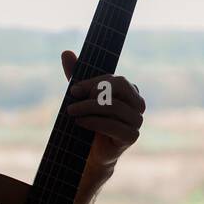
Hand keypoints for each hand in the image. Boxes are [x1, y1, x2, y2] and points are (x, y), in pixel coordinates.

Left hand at [60, 49, 143, 171]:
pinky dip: (94, 122)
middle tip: (72, 99)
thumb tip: (66, 52)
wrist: (92, 151)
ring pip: (115, 107)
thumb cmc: (89, 120)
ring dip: (89, 108)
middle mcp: (138, 104)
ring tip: (72, 112)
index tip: (73, 89)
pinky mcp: (131, 136)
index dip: (94, 82)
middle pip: (120, 88)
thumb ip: (76, 75)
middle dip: (94, 92)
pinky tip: (80, 123)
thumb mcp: (81, 96)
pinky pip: (114, 126)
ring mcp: (137, 121)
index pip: (116, 79)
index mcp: (130, 91)